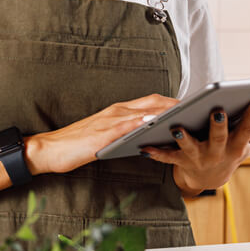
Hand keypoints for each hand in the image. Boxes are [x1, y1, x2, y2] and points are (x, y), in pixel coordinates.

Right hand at [27, 94, 178, 175]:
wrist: (49, 149)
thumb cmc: (75, 145)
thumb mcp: (105, 136)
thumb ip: (125, 132)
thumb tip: (148, 135)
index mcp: (117, 111)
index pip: (151, 101)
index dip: (173, 101)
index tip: (193, 105)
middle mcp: (116, 111)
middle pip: (153, 102)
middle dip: (177, 104)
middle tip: (200, 108)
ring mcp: (109, 121)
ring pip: (144, 111)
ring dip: (166, 111)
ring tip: (188, 115)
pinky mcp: (103, 133)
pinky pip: (127, 126)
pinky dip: (143, 123)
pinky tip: (156, 125)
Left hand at [141, 99, 249, 194]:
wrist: (207, 180)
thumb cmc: (231, 151)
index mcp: (238, 146)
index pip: (249, 130)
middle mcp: (219, 153)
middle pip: (220, 138)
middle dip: (219, 126)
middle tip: (218, 111)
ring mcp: (198, 158)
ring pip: (190, 148)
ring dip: (183, 138)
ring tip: (176, 126)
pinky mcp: (179, 161)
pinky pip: (166, 157)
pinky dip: (155, 152)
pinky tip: (145, 145)